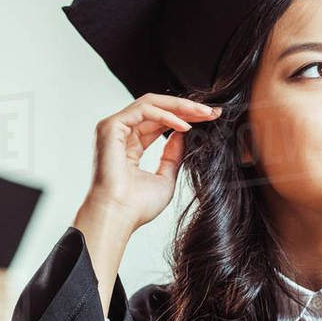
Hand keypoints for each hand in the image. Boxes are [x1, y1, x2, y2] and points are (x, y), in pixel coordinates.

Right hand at [85, 93, 220, 231]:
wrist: (118, 216)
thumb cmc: (136, 206)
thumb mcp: (165, 178)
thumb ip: (173, 155)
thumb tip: (182, 134)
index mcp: (130, 146)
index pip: (159, 122)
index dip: (185, 118)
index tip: (209, 119)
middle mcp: (121, 134)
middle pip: (157, 109)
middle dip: (186, 109)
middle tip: (211, 112)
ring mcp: (114, 129)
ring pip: (151, 104)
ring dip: (179, 107)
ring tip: (202, 114)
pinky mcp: (111, 126)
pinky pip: (143, 110)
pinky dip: (166, 115)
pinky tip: (184, 125)